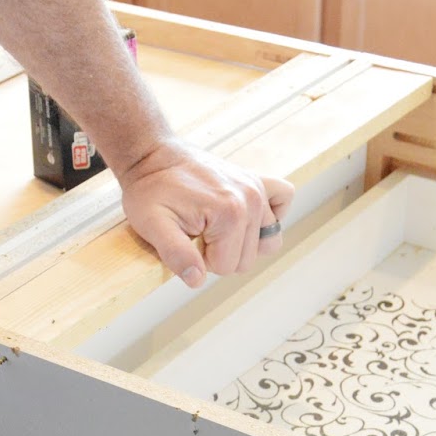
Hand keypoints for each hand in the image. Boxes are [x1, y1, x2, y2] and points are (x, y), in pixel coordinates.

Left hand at [119, 140, 293, 288]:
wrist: (153, 155)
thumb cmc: (150, 190)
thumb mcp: (153, 225)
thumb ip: (176, 255)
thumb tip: (197, 280)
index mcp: (230, 214)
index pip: (226, 267)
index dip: (202, 261)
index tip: (187, 239)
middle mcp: (251, 200)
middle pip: (246, 260)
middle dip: (220, 254)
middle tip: (197, 231)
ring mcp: (257, 188)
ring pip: (266, 242)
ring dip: (241, 241)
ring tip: (216, 225)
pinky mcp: (258, 180)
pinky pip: (284, 200)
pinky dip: (269, 214)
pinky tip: (244, 216)